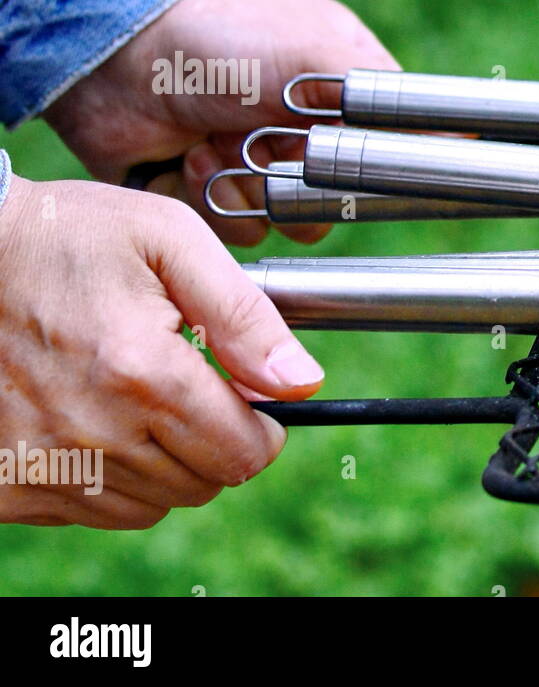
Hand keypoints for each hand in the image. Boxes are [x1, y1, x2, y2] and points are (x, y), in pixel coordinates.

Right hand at [0, 175, 322, 527]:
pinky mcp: (6, 484)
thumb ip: (245, 317)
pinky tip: (94, 419)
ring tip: (134, 396)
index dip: (262, 427)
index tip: (247, 395)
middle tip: (185, 384)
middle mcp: (90, 431)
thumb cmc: (72, 235)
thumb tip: (302, 383)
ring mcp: (41, 464)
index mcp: (141, 371)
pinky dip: (111, 477)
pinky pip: (94, 510)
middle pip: (204, 484)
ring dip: (164, 462)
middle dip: (215, 440)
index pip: (245, 453)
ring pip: (153, 505)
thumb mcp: (173, 241)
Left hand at [43, 0, 399, 245]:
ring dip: (246, 193)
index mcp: (340, 95)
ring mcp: (257, 167)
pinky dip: (208, 203)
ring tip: (211, 148)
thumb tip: (464, 131)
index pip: (384, 154)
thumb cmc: (220, 42)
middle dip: (293, 179)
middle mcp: (305, 135)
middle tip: (263, 145)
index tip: (330, 156)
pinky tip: (185, 162)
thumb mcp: (313, 50)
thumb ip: (384, 95)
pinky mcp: (212, 196)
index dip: (363, 166)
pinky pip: (233, 236)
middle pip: (336, 202)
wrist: (111, 59)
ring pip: (285, 226)